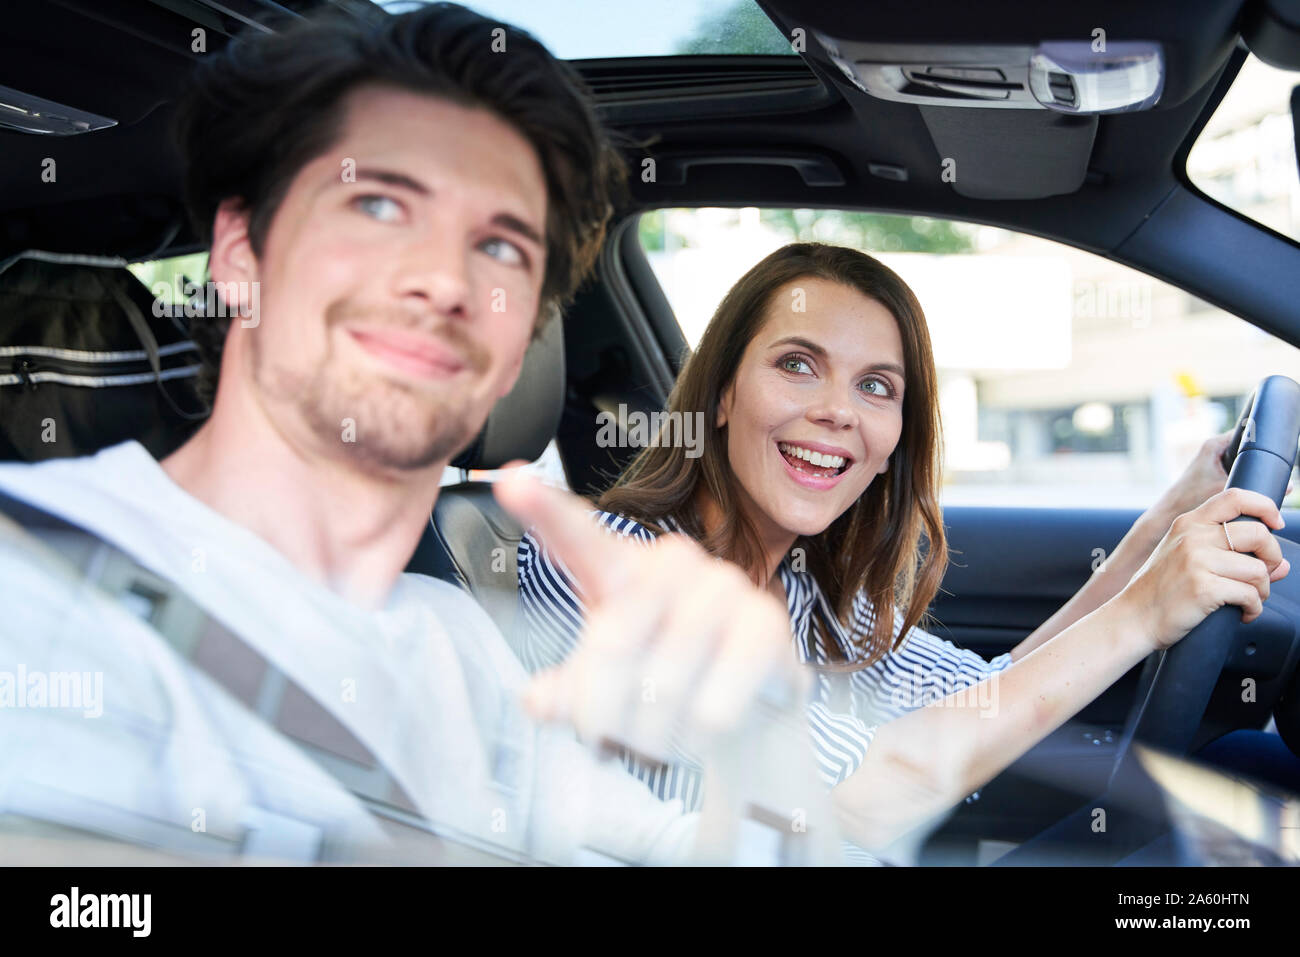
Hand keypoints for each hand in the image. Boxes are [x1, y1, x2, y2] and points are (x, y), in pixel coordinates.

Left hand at [493, 472, 806, 761]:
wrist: (750, 693)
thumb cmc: (666, 674)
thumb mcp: (605, 682)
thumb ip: (568, 691)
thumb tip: (538, 700)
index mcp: (621, 568)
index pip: (579, 536)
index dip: (544, 511)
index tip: (509, 482)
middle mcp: (672, 563)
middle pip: (612, 645)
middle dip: (602, 711)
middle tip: (606, 737)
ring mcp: (723, 588)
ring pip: (663, 687)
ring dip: (652, 735)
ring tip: (657, 737)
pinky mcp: (766, 625)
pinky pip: (713, 708)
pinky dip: (698, 739)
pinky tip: (701, 731)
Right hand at [1118, 487, 1289, 651]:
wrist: (1133, 618)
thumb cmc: (1159, 590)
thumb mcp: (1186, 559)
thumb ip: (1231, 555)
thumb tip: (1282, 565)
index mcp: (1188, 524)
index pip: (1235, 497)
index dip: (1265, 506)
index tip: (1276, 523)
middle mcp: (1193, 537)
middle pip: (1258, 533)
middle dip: (1273, 557)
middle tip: (1265, 574)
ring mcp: (1197, 562)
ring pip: (1259, 570)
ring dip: (1263, 590)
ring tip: (1249, 599)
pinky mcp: (1204, 589)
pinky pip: (1250, 595)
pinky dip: (1253, 609)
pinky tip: (1242, 613)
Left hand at [1153, 429, 1293, 526]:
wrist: (1169, 513)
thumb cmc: (1190, 498)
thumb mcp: (1226, 489)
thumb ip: (1255, 487)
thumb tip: (1289, 486)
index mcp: (1216, 444)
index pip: (1249, 431)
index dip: (1265, 442)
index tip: (1278, 455)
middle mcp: (1216, 449)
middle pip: (1249, 449)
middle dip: (1262, 461)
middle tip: (1277, 474)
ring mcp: (1217, 462)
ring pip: (1245, 463)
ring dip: (1255, 473)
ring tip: (1267, 483)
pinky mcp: (1218, 475)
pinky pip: (1239, 474)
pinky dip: (1247, 482)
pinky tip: (1254, 493)